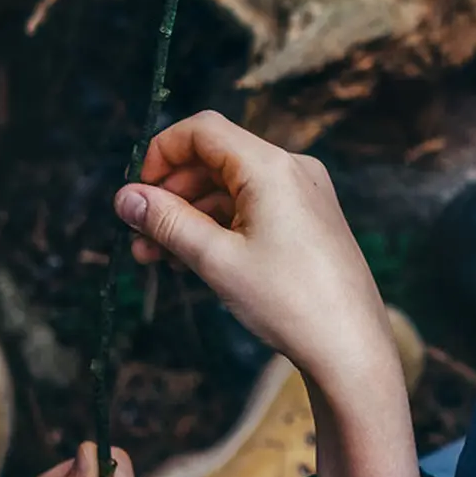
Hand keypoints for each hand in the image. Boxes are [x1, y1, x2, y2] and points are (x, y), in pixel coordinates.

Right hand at [114, 112, 421, 476]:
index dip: (161, 154)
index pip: (202, 130)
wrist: (350, 346)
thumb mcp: (216, 260)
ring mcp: (305, 194)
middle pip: (215, 159)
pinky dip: (220, 226)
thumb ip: (167, 222)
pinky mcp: (309, 220)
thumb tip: (125, 198)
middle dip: (171, 193)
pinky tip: (192, 258)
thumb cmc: (288, 301)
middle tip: (138, 234)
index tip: (137, 195)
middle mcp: (292, 170)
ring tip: (156, 256)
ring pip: (232, 188)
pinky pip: (254, 208)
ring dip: (191, 215)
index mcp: (272, 167)